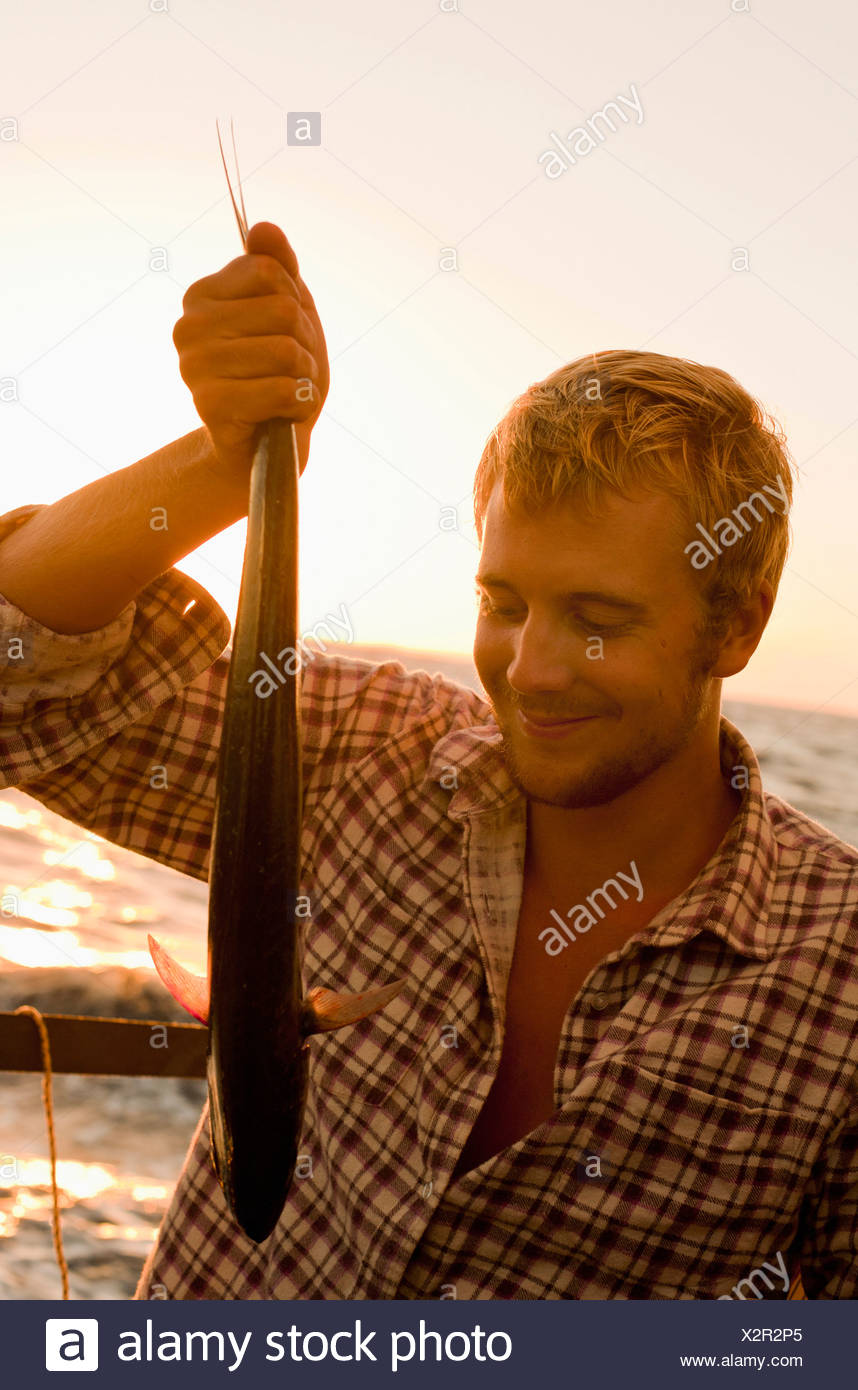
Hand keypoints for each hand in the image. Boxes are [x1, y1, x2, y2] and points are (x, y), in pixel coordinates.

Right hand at [172, 221, 329, 481]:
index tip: (285, 331)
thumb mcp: (287, 311)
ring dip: (304, 376)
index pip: (271, 272)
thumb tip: (263, 228)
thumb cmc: (277, 374)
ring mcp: (194, 366)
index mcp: (202, 296)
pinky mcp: (210, 405)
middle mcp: (189, 326)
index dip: (296, 304)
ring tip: (287, 390)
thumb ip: (277, 266)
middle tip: (291, 369)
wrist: (265, 444)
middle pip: (283, 309)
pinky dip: (299, 403)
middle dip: (304, 343)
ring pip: (286, 350)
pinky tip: (284, 412)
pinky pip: (281, 389)